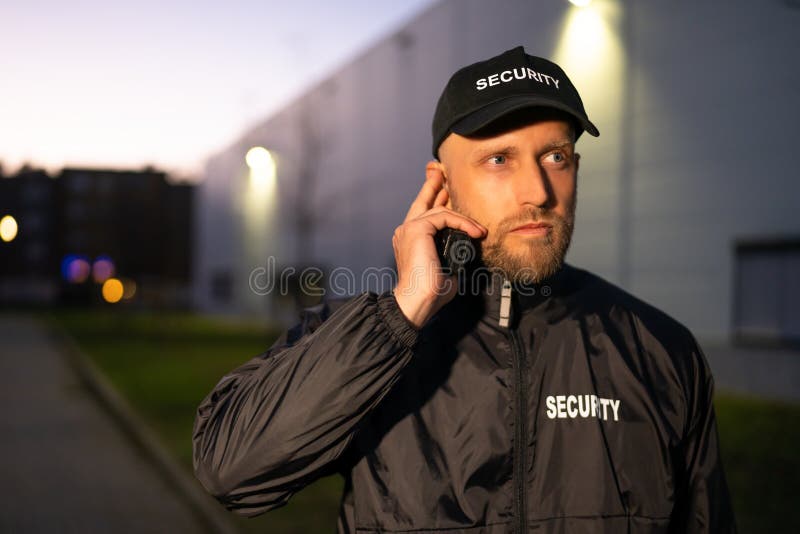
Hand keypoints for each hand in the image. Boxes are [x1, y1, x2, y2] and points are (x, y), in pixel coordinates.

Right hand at [392, 162, 485, 327]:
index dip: (433, 199)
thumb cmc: (430, 292)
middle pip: (423, 201)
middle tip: (442, 173)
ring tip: (478, 226)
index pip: (423, 214)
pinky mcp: (416, 229)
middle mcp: (405, 231)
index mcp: (410, 240)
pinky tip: (476, 232)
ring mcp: (409, 228)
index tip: (444, 190)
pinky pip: (444, 216)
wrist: (418, 300)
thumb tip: (466, 250)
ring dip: (462, 216)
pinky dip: (462, 223)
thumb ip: (453, 255)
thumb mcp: (447, 268)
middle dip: (435, 185)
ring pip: (439, 209)